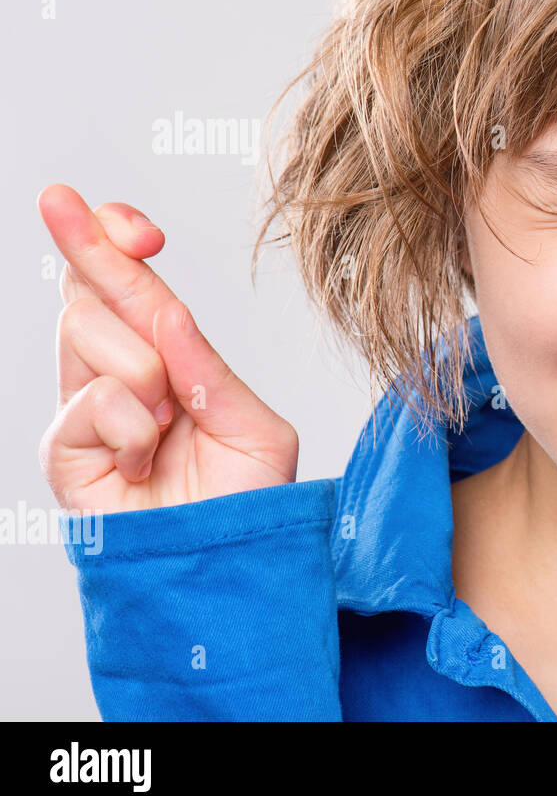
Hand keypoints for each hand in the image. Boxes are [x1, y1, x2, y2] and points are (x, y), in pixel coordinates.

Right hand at [37, 184, 297, 513]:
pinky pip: (91, 398)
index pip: (128, 284)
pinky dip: (133, 426)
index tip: (133, 224)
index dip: (117, 241)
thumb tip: (167, 314)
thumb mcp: (255, 428)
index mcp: (169, 360)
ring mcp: (86, 410)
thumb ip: (210, 371)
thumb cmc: (246, 503)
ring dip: (146, 372)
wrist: (224, 571)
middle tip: (158, 287)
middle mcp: (120, 375)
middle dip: (111, 265)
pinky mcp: (62, 449)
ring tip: (171, 427)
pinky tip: (147, 459)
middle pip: (92, 286)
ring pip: (87, 328)